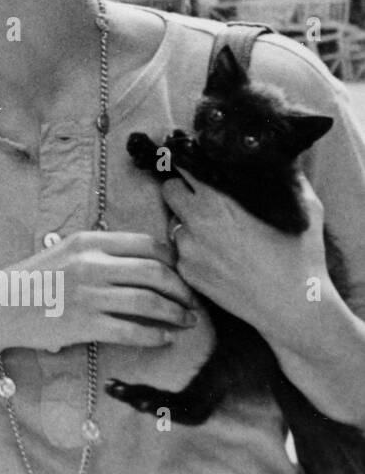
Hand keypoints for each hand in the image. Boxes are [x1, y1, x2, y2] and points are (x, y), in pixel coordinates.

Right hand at [0, 231, 197, 353]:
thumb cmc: (34, 281)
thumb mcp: (64, 253)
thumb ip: (99, 253)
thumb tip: (142, 261)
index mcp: (87, 242)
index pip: (146, 243)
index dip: (173, 260)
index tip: (182, 273)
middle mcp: (90, 264)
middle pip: (155, 272)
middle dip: (182, 289)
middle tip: (192, 302)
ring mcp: (88, 294)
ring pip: (148, 302)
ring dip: (175, 314)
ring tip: (186, 322)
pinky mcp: (84, 324)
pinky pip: (131, 330)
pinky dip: (155, 336)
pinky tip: (164, 339)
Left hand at [163, 169, 326, 337]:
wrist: (294, 309)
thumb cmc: (301, 259)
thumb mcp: (305, 211)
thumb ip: (291, 181)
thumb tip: (281, 164)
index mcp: (218, 203)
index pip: (184, 169)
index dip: (189, 165)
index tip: (195, 167)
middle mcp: (196, 224)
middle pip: (169, 190)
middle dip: (181, 190)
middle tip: (200, 197)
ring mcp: (188, 251)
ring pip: (175, 223)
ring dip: (188, 223)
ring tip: (216, 233)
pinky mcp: (187, 273)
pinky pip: (181, 251)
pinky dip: (193, 250)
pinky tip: (218, 257)